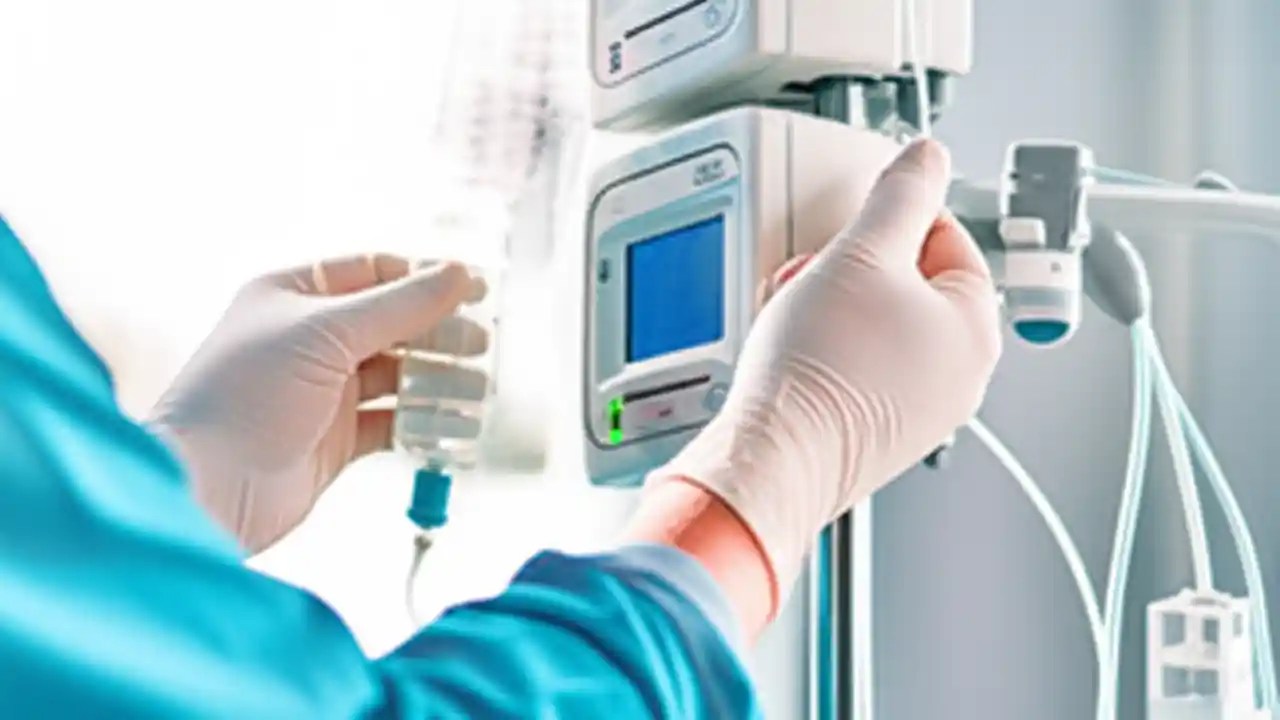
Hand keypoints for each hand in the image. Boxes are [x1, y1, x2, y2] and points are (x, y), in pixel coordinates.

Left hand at [150, 255, 480, 552]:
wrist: (207, 487)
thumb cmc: (244, 397)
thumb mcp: (325, 333)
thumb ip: (400, 304)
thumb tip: (459, 272)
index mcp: (293, 296)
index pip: (372, 272)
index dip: (424, 278)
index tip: (474, 289)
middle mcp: (309, 339)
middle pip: (392, 324)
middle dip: (438, 333)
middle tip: (480, 344)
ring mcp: (324, 391)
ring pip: (398, 375)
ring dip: (438, 381)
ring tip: (476, 389)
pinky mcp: (336, 440)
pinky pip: (393, 422)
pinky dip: (426, 422)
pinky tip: (455, 424)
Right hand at [648, 139, 1002, 610]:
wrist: (773, 455)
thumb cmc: (820, 369)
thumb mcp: (860, 253)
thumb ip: (900, 194)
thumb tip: (927, 156)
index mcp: (976, 330)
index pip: (948, 238)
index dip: (893, 220)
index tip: (853, 223)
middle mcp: (956, 376)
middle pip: (909, 283)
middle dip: (853, 266)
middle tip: (818, 272)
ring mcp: (917, 409)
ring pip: (877, 324)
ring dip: (833, 304)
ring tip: (797, 311)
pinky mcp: (874, 431)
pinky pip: (857, 365)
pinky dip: (825, 348)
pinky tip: (793, 349)